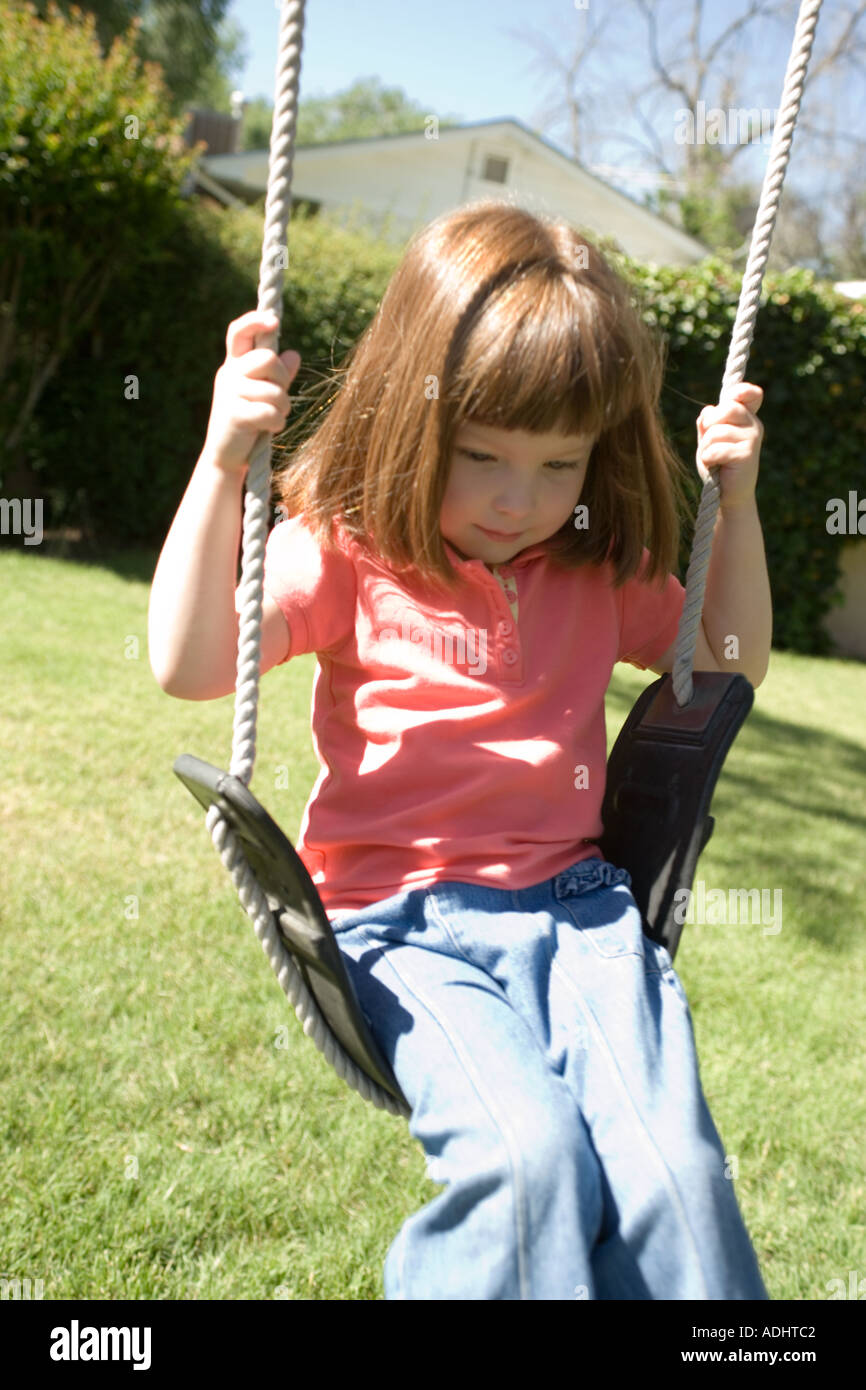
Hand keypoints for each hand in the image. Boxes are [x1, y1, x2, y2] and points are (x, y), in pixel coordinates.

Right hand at [202, 309, 300, 472]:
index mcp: (235, 364)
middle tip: (279, 397)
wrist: (227, 456)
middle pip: (267, 358)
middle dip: (282, 378)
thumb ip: (278, 375)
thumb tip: (294, 354)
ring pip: (273, 390)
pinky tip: (269, 429)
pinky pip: (270, 412)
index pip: (238, 332)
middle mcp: (229, 374)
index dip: (255, 321)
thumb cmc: (249, 422)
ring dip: (283, 407)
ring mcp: (229, 393)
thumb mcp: (265, 394)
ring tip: (273, 417)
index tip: (274, 321)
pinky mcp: (234, 415)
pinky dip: (277, 422)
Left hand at [696, 383, 763, 509]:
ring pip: (716, 431)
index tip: (732, 398)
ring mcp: (753, 439)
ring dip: (706, 448)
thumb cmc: (718, 465)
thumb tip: (707, 411)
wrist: (729, 496)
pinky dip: (708, 459)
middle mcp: (753, 425)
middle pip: (726, 408)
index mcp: (746, 418)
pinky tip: (716, 466)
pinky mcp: (747, 454)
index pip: (750, 393)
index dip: (740, 391)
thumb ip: (707, 423)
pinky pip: (715, 449)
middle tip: (710, 443)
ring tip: (714, 459)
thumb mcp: (708, 440)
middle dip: (709, 426)